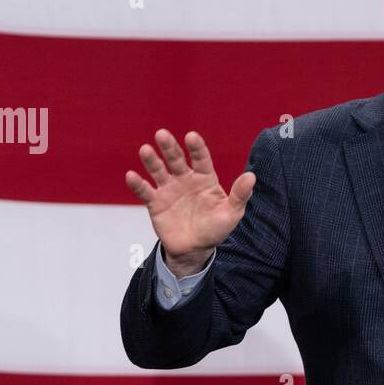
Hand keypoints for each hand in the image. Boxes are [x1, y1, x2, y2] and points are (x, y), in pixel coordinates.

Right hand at [125, 129, 255, 276]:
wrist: (195, 249)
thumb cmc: (215, 229)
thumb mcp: (232, 213)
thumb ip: (240, 195)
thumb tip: (251, 176)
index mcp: (205, 179)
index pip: (201, 159)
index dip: (196, 148)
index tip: (191, 137)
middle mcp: (185, 180)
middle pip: (176, 159)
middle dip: (169, 147)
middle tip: (162, 134)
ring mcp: (169, 189)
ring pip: (158, 171)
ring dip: (152, 160)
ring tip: (145, 150)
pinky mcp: (156, 203)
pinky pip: (145, 191)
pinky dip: (138, 184)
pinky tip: (132, 176)